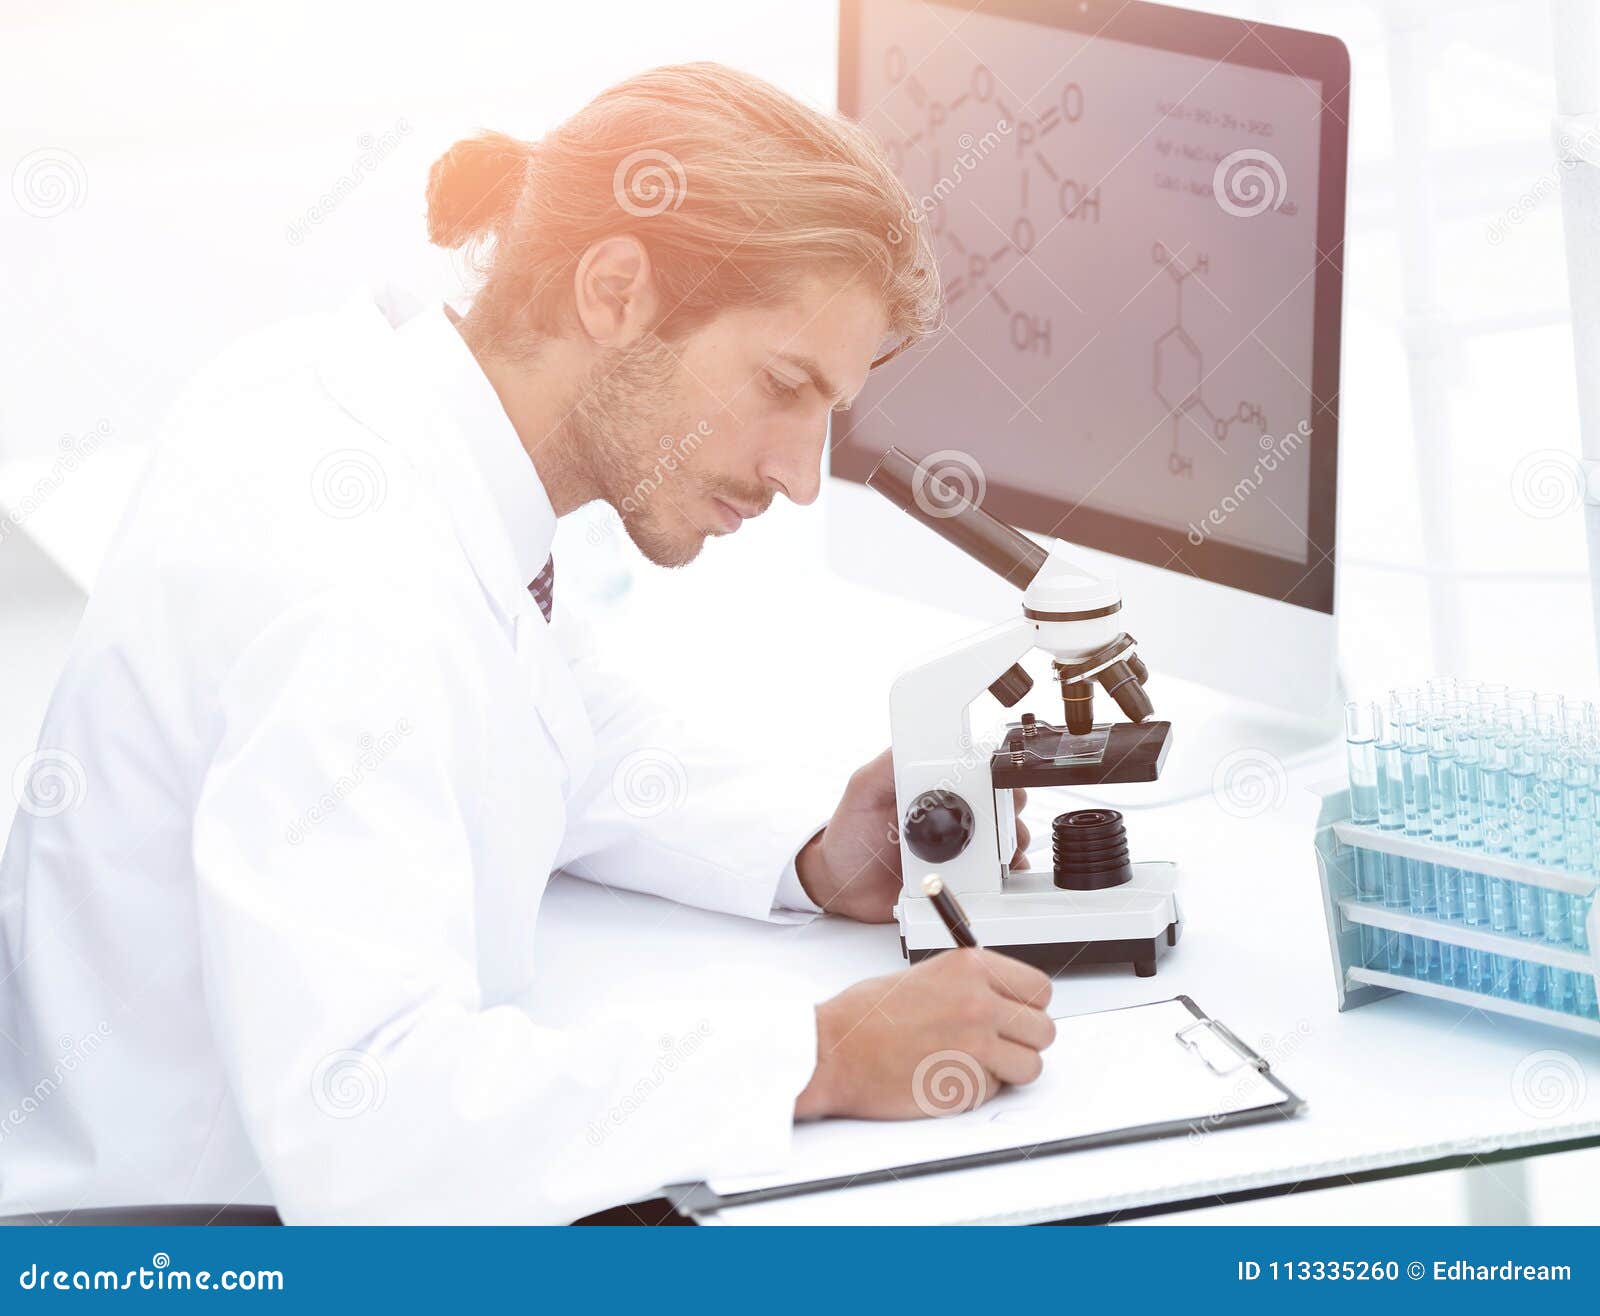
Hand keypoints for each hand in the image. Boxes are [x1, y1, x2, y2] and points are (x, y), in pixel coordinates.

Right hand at [794, 948, 1054, 1118]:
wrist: (833, 1051)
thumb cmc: (866, 1016)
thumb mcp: (926, 977)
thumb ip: (971, 984)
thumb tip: (1005, 1000)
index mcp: (970, 968)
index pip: (1039, 989)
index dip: (1029, 1006)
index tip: (1017, 1014)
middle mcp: (979, 1004)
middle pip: (1043, 1030)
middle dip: (1024, 1041)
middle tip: (997, 1043)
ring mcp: (975, 1047)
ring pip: (1030, 1066)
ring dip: (1008, 1069)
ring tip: (972, 1062)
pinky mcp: (965, 1086)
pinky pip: (994, 1091)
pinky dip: (976, 1089)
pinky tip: (944, 1075)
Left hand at [795, 748, 1030, 922]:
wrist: (842, 885)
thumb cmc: (849, 833)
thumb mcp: (862, 790)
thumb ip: (886, 766)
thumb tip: (914, 743)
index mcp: (934, 785)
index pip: (978, 770)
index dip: (995, 774)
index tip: (999, 784)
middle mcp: (952, 812)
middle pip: (1000, 803)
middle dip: (1010, 809)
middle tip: (1004, 822)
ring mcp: (961, 845)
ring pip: (1004, 838)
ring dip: (1012, 841)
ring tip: (1004, 851)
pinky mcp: (963, 877)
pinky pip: (994, 875)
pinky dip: (1006, 873)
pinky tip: (1004, 873)